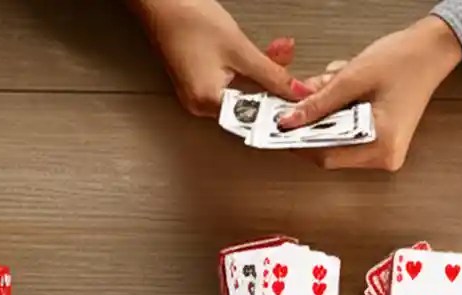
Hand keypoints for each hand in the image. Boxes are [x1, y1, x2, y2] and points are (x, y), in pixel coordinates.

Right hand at [131, 0, 309, 115]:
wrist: (163, 4)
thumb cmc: (188, 21)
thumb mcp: (240, 49)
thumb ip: (272, 74)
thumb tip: (295, 91)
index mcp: (207, 101)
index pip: (253, 116)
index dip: (278, 107)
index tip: (298, 99)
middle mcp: (199, 104)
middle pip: (249, 104)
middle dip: (273, 83)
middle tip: (292, 72)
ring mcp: (197, 93)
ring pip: (243, 91)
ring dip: (263, 72)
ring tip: (278, 51)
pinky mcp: (199, 81)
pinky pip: (231, 83)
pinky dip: (248, 69)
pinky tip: (260, 54)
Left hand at [280, 17, 461, 170]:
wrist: (431, 50)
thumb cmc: (404, 61)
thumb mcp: (352, 78)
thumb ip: (318, 102)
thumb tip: (290, 119)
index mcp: (383, 144)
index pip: (328, 155)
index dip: (300, 141)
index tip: (280, 127)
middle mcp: (386, 155)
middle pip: (331, 150)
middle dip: (311, 125)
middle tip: (295, 104)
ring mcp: (385, 150)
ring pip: (336, 140)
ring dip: (323, 117)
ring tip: (327, 87)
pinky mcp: (381, 140)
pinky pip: (346, 133)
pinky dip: (335, 114)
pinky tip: (340, 92)